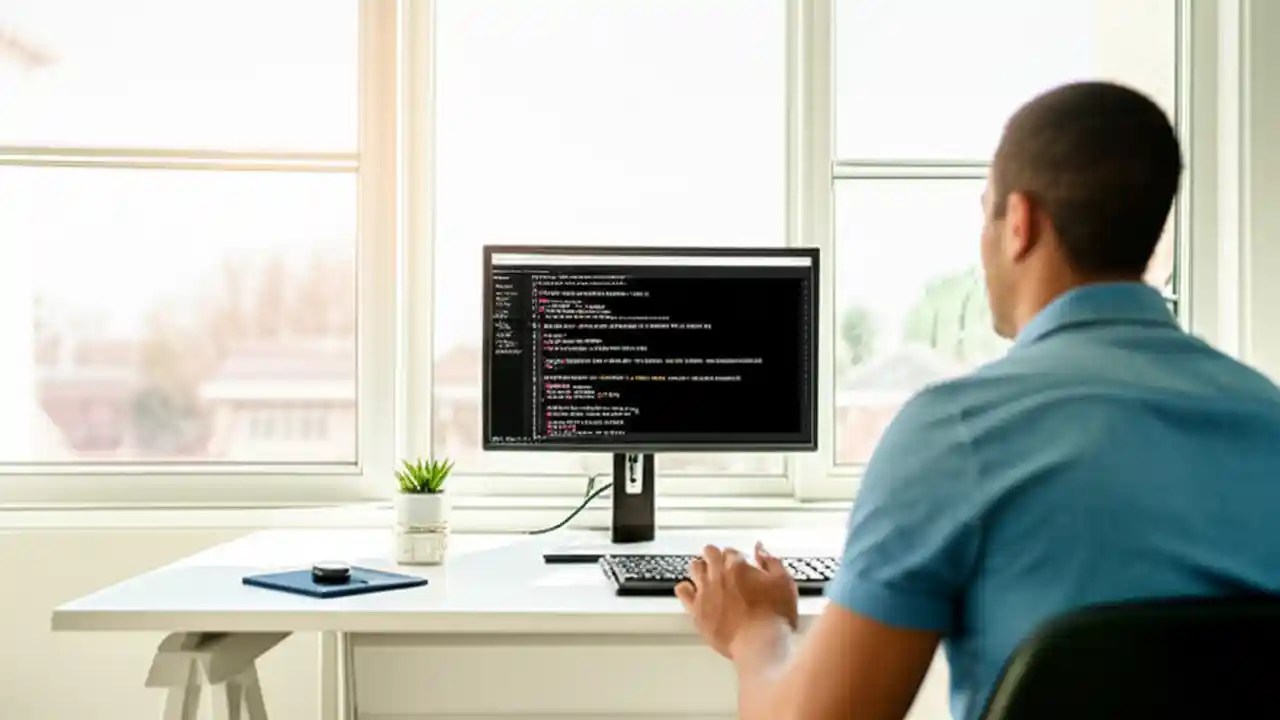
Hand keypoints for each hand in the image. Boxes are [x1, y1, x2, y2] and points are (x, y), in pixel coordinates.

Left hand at [676, 542, 799, 658]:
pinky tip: (692, 592)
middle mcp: (718, 575)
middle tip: (721, 566)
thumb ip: (771, 561)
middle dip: (715, 557)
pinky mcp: (696, 610)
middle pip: (710, 554)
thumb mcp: (784, 582)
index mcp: (738, 565)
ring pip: (695, 567)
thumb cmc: (774, 616)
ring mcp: (705, 592)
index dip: (735, 558)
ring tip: (707, 576)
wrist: (760, 643)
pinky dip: (686, 588)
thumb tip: (760, 548)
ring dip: (701, 569)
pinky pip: (682, 591)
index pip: (730, 552)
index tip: (739, 565)